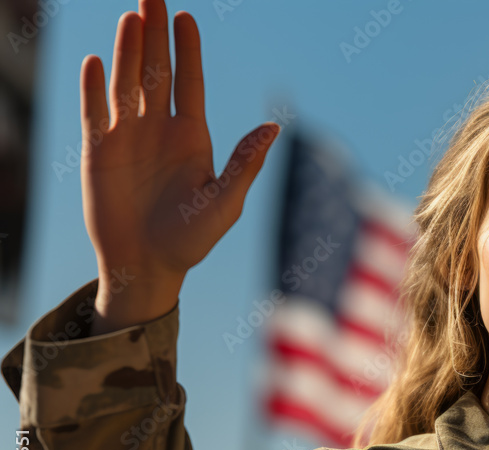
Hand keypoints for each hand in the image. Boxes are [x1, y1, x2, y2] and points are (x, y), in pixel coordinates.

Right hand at [81, 0, 278, 331]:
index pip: (188, 82)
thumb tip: (275, 125)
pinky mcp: (98, 152)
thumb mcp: (225, 202)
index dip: (187, 49)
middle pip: (155, 71)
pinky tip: (94, 62)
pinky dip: (94, 89)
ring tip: (130, 17)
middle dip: (154, 34)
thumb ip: (246, 164)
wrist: (147, 266)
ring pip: (125, 83)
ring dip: (126, 51)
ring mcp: (127, 137)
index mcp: (191, 136)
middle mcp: (158, 129)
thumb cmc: (191, 240)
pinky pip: (95, 113)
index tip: (185, 16)